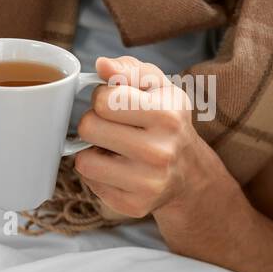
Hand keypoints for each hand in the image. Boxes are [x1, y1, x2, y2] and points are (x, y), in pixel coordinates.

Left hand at [72, 55, 200, 218]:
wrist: (188, 171)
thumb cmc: (166, 120)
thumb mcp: (158, 86)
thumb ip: (129, 69)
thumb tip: (102, 65)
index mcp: (167, 115)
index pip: (103, 99)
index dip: (103, 98)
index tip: (116, 104)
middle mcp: (161, 151)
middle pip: (88, 127)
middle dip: (95, 123)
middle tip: (113, 127)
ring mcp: (148, 183)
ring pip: (84, 160)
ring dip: (93, 151)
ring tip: (114, 149)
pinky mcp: (134, 206)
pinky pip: (90, 182)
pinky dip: (98, 174)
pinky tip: (118, 169)